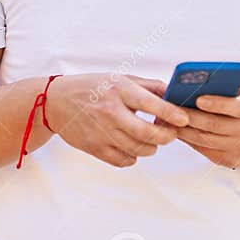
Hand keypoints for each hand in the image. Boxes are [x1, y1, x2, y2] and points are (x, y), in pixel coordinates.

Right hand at [44, 74, 189, 167]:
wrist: (55, 102)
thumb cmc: (92, 87)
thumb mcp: (119, 78)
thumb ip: (148, 86)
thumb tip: (174, 94)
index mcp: (118, 90)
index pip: (152, 104)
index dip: (172, 114)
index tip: (184, 119)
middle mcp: (110, 111)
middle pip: (148, 134)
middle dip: (167, 136)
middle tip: (171, 134)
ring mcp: (101, 132)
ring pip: (139, 150)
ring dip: (152, 147)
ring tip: (151, 138)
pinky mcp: (94, 148)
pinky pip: (124, 161)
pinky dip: (134, 157)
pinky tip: (132, 146)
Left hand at [155, 81, 239, 168]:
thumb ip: (225, 83)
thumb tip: (195, 81)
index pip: (237, 107)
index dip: (217, 103)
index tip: (198, 99)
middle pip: (216, 125)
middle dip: (191, 117)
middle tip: (171, 109)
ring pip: (206, 140)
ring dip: (184, 130)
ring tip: (168, 120)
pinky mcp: (230, 160)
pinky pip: (205, 150)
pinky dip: (188, 140)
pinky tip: (177, 131)